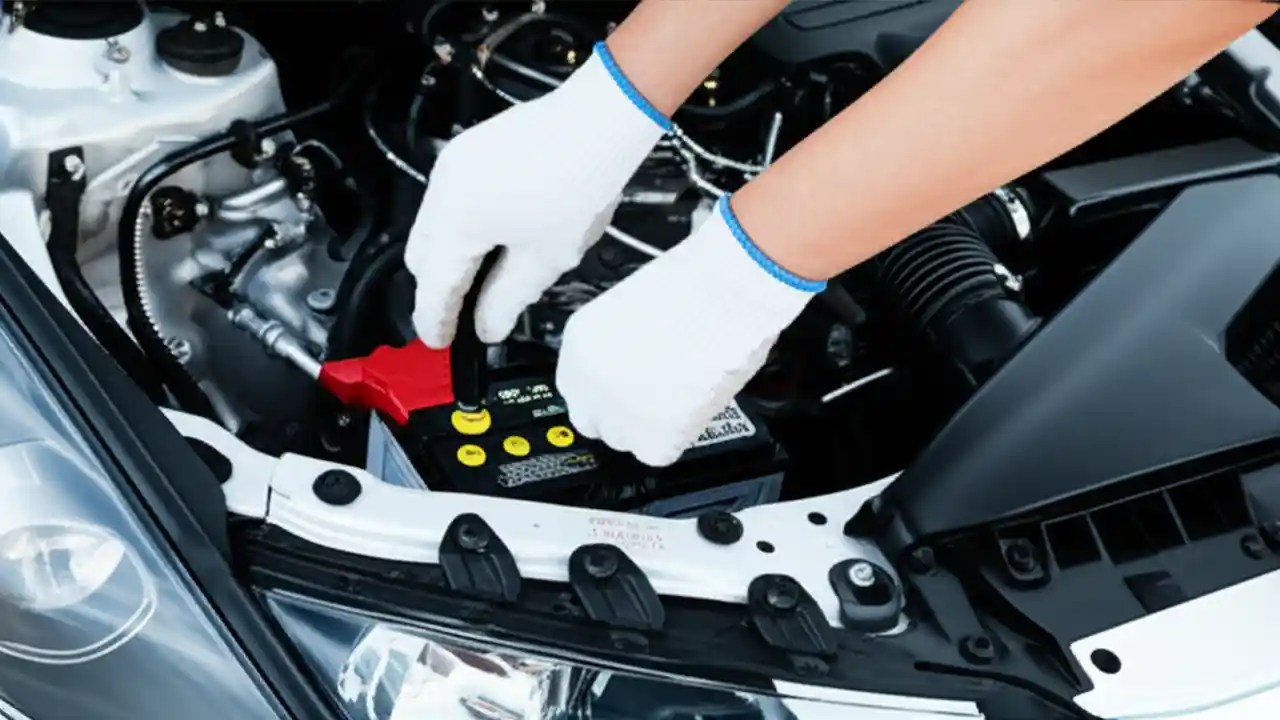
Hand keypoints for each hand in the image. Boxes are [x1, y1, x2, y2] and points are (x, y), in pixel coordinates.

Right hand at [407, 45, 666, 346]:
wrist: (595, 121)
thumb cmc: (573, 190)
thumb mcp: (544, 260)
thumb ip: (506, 300)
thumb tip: (486, 327)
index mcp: (454, 225)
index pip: (432, 287)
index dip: (435, 320)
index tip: (439, 342)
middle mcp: (440, 193)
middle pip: (421, 256)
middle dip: (437, 287)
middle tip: (462, 313)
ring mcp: (451, 166)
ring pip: (432, 226)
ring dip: (450, 256)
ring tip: (485, 276)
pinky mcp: (468, 149)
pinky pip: (449, 199)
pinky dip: (460, 226)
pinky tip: (495, 234)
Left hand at [556, 197, 823, 466]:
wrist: (730, 291)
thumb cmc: (696, 285)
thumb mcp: (631, 313)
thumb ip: (620, 350)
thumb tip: (633, 371)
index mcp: (579, 344)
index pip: (577, 391)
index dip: (605, 393)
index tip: (624, 392)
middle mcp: (589, 380)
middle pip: (594, 422)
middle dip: (622, 415)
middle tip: (655, 399)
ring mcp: (617, 410)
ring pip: (625, 440)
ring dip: (649, 426)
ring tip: (680, 396)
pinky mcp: (652, 434)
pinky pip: (657, 453)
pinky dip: (676, 437)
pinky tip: (691, 406)